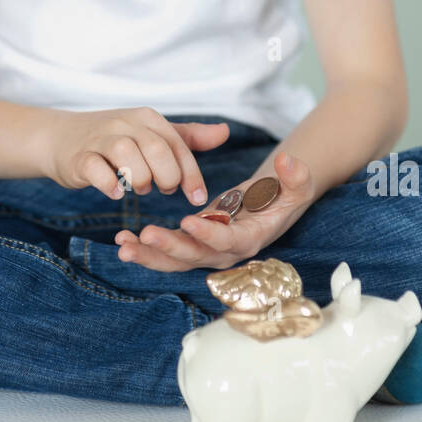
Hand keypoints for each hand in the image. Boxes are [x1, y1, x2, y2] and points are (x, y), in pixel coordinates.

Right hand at [42, 106, 229, 203]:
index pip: (177, 144)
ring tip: (139, 188)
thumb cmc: (114, 138)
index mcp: (147, 118)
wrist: (61, 137)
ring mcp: (100, 138)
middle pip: (155, 148)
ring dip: (139, 179)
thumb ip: (187, 136)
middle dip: (167, 176)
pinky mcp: (79, 157)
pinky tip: (115, 192)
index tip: (197, 198)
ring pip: (127, 156)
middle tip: (164, 190)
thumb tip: (225, 132)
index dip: (191, 173)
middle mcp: (125, 123)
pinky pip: (96, 169)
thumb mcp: (151, 133)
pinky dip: (108, 183)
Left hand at [115, 149, 314, 271]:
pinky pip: (168, 252)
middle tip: (146, 234)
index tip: (189, 221)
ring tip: (124, 245)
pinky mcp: (193, 244)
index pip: (229, 241)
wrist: (271, 203)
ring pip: (176, 260)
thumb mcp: (298, 184)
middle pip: (196, 257)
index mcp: (251, 239)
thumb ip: (296, 176)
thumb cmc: (285, 194)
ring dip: (149, 255)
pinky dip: (145, 248)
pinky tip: (123, 240)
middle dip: (170, 248)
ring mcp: (207, 251)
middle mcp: (226, 252)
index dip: (210, 234)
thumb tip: (287, 161)